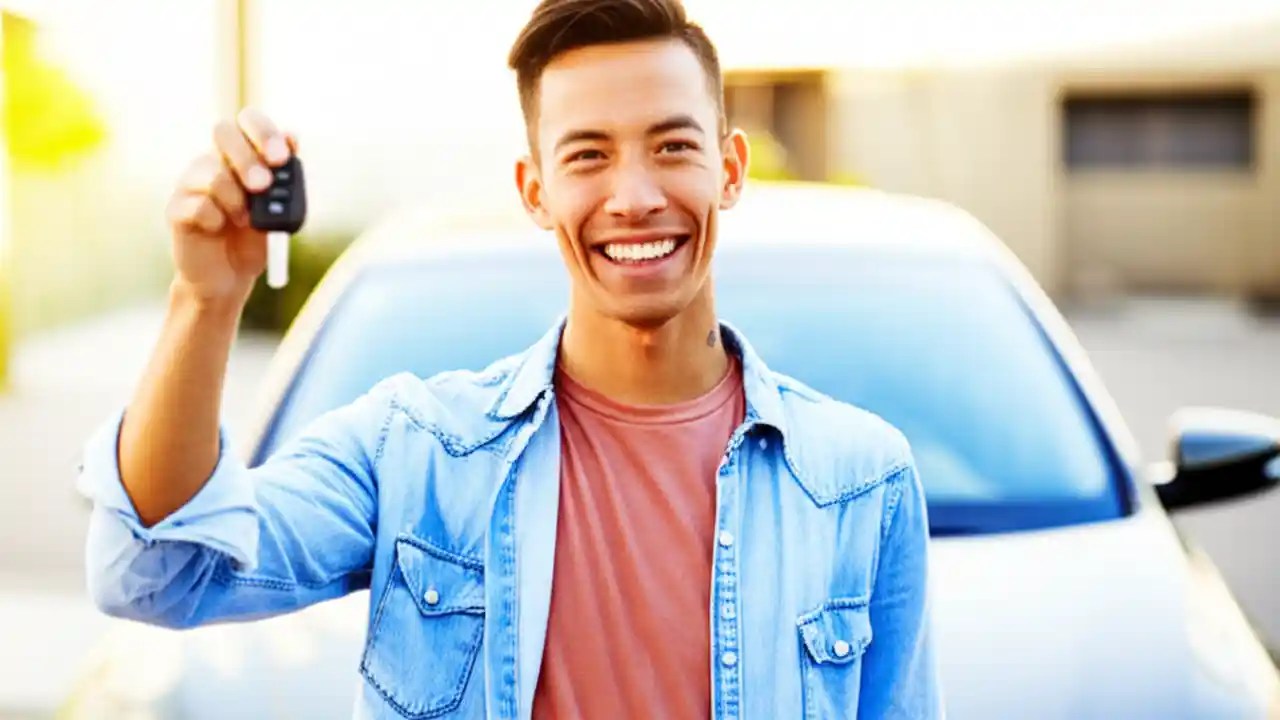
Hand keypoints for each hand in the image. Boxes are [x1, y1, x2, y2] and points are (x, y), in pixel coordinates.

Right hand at [165, 107, 297, 305]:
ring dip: (236, 199)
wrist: (230, 277)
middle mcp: (213, 161)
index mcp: (240, 155)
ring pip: (212, 173)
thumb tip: (292, 138)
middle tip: (263, 186)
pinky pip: (197, 204)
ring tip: (244, 220)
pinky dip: (215, 219)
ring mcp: (190, 183)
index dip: (263, 131)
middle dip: (248, 159)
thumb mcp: (279, 208)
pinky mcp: (177, 209)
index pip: (246, 120)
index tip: (280, 157)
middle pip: (223, 132)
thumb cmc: (254, 238)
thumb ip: (284, 177)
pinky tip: (218, 230)